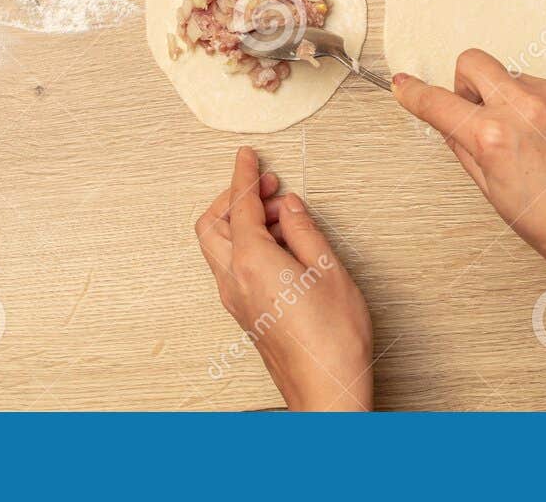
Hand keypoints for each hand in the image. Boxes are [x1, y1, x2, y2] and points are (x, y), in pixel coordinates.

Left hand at [194, 146, 373, 410]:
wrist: (325, 389)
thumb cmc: (333, 338)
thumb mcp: (329, 270)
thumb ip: (304, 230)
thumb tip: (289, 207)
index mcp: (252, 263)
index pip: (238, 205)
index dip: (243, 175)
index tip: (247, 156)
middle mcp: (234, 281)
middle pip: (212, 224)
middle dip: (233, 196)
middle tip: (266, 184)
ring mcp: (235, 300)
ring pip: (218, 246)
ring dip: (239, 220)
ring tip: (279, 213)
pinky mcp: (245, 313)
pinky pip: (231, 266)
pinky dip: (245, 242)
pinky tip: (280, 243)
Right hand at [393, 50, 545, 301]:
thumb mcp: (498, 197)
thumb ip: (466, 152)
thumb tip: (448, 125)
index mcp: (494, 137)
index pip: (438, 103)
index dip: (414, 93)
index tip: (404, 85)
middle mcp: (522, 106)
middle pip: (473, 62)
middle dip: (465, 83)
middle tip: (477, 113)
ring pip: (512, 76)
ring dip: (508, 99)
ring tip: (531, 142)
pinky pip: (544, 86)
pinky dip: (539, 106)